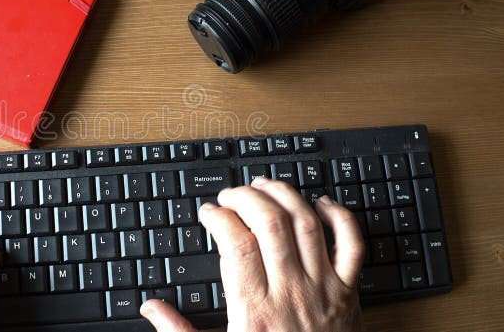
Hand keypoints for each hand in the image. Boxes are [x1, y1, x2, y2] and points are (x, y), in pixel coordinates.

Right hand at [140, 178, 365, 331]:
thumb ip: (179, 331)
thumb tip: (150, 308)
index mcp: (255, 310)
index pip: (236, 243)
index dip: (219, 217)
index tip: (209, 214)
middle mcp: (290, 293)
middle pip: (270, 223)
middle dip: (246, 197)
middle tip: (231, 196)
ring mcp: (323, 289)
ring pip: (306, 224)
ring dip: (284, 196)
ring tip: (264, 186)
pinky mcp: (348, 293)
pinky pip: (352, 245)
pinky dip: (340, 217)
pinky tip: (322, 204)